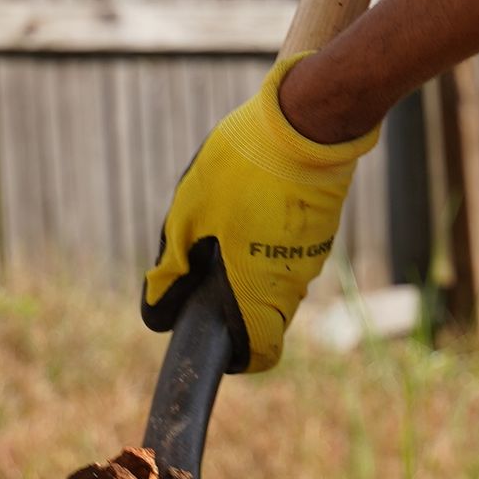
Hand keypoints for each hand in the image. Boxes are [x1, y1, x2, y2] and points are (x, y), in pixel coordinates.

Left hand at [141, 56, 379, 371]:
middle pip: (261, 317)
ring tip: (222, 220)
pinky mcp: (321, 228)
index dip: (233, 353)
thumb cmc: (240, 171)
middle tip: (201, 259)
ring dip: (245, 266)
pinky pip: (286, 252)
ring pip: (273, 281)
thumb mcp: (187, 217)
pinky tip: (248, 203)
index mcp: (257, 291)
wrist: (304, 122)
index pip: (260, 355)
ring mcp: (312, 255)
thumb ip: (171, 269)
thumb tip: (157, 311)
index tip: (205, 325)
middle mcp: (293, 283)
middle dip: (229, 299)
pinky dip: (264, 242)